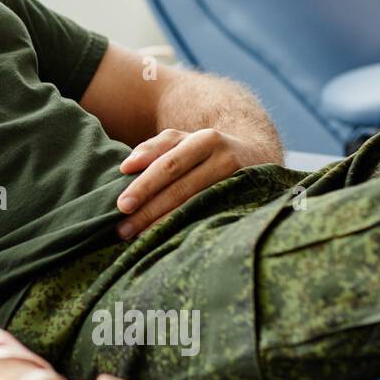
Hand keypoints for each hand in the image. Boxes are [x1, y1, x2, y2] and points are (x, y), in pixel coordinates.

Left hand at [115, 128, 268, 238]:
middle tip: (123, 228)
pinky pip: (211, 217)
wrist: (257, 153)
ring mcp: (238, 182)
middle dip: (149, 210)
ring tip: (139, 238)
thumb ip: (153, 148)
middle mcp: (224, 159)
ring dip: (164, 224)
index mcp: (204, 140)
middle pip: (181, 188)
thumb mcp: (182, 140)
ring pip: (196, 206)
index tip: (121, 205)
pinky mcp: (245, 201)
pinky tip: (167, 239)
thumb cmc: (204, 148)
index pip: (168, 165)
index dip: (144, 185)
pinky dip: (187, 228)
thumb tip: (127, 167)